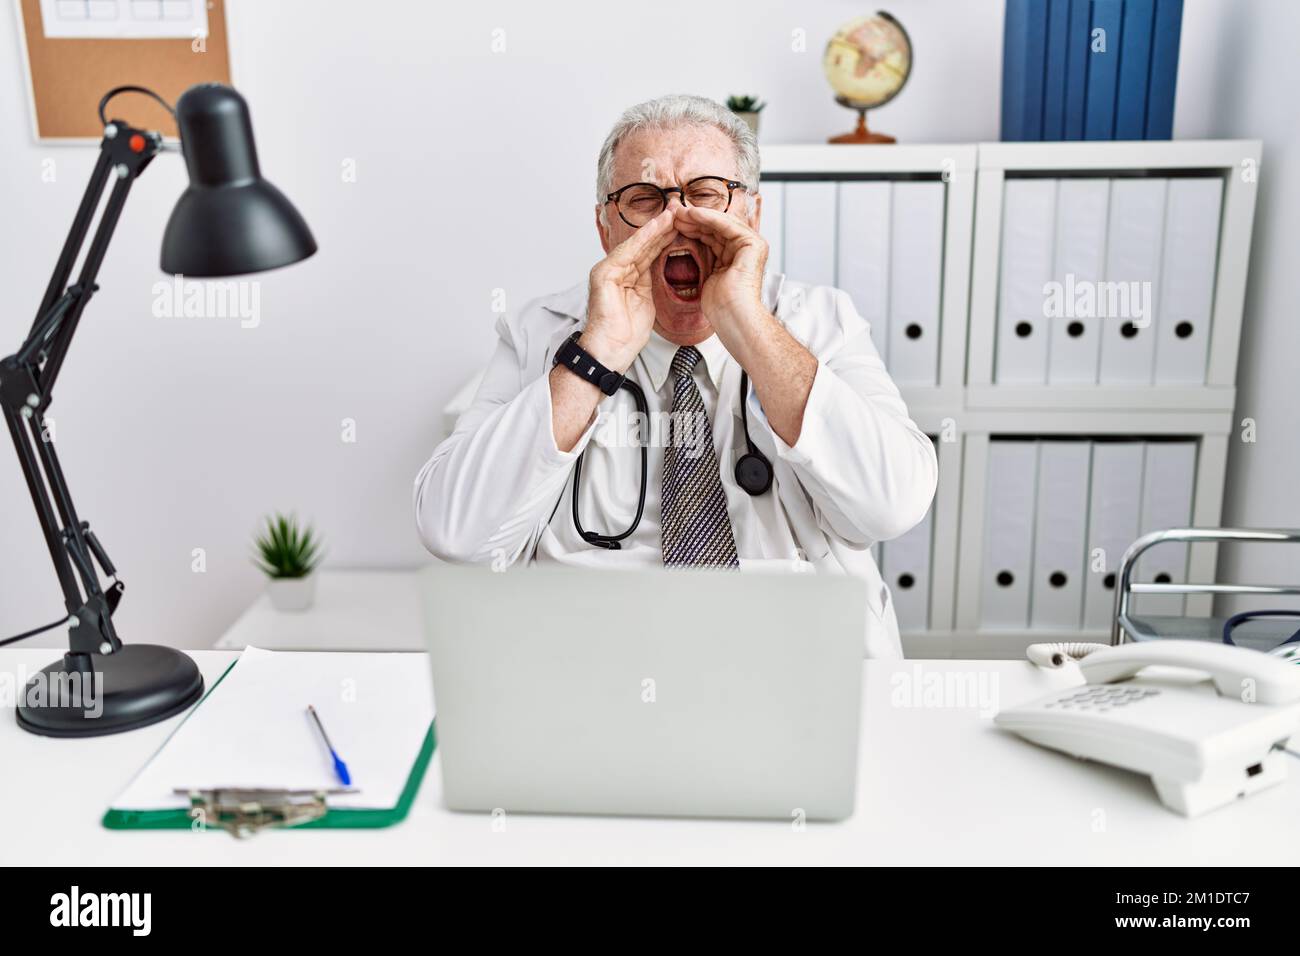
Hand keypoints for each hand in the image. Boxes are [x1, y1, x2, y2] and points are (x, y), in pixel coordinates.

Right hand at [582, 207, 676, 370]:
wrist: (611, 351)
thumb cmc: (626, 335)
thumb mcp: (646, 302)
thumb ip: (650, 282)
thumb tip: (661, 269)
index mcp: (625, 276)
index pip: (648, 252)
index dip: (665, 237)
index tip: (683, 225)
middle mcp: (615, 270)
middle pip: (643, 244)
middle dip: (662, 227)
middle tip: (680, 209)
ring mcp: (607, 270)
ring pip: (637, 244)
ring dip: (656, 228)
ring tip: (673, 213)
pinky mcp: (604, 274)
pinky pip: (629, 252)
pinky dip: (644, 239)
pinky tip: (658, 228)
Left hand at [672, 205, 768, 334]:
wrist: (732, 316)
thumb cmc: (720, 305)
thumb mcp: (708, 275)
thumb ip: (706, 257)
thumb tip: (693, 244)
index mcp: (736, 256)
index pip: (713, 234)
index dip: (694, 227)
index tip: (674, 223)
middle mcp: (745, 249)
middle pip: (717, 227)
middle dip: (694, 220)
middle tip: (674, 213)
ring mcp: (752, 245)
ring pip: (721, 223)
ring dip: (698, 217)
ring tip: (679, 213)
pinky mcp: (753, 244)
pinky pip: (727, 225)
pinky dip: (709, 218)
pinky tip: (693, 214)